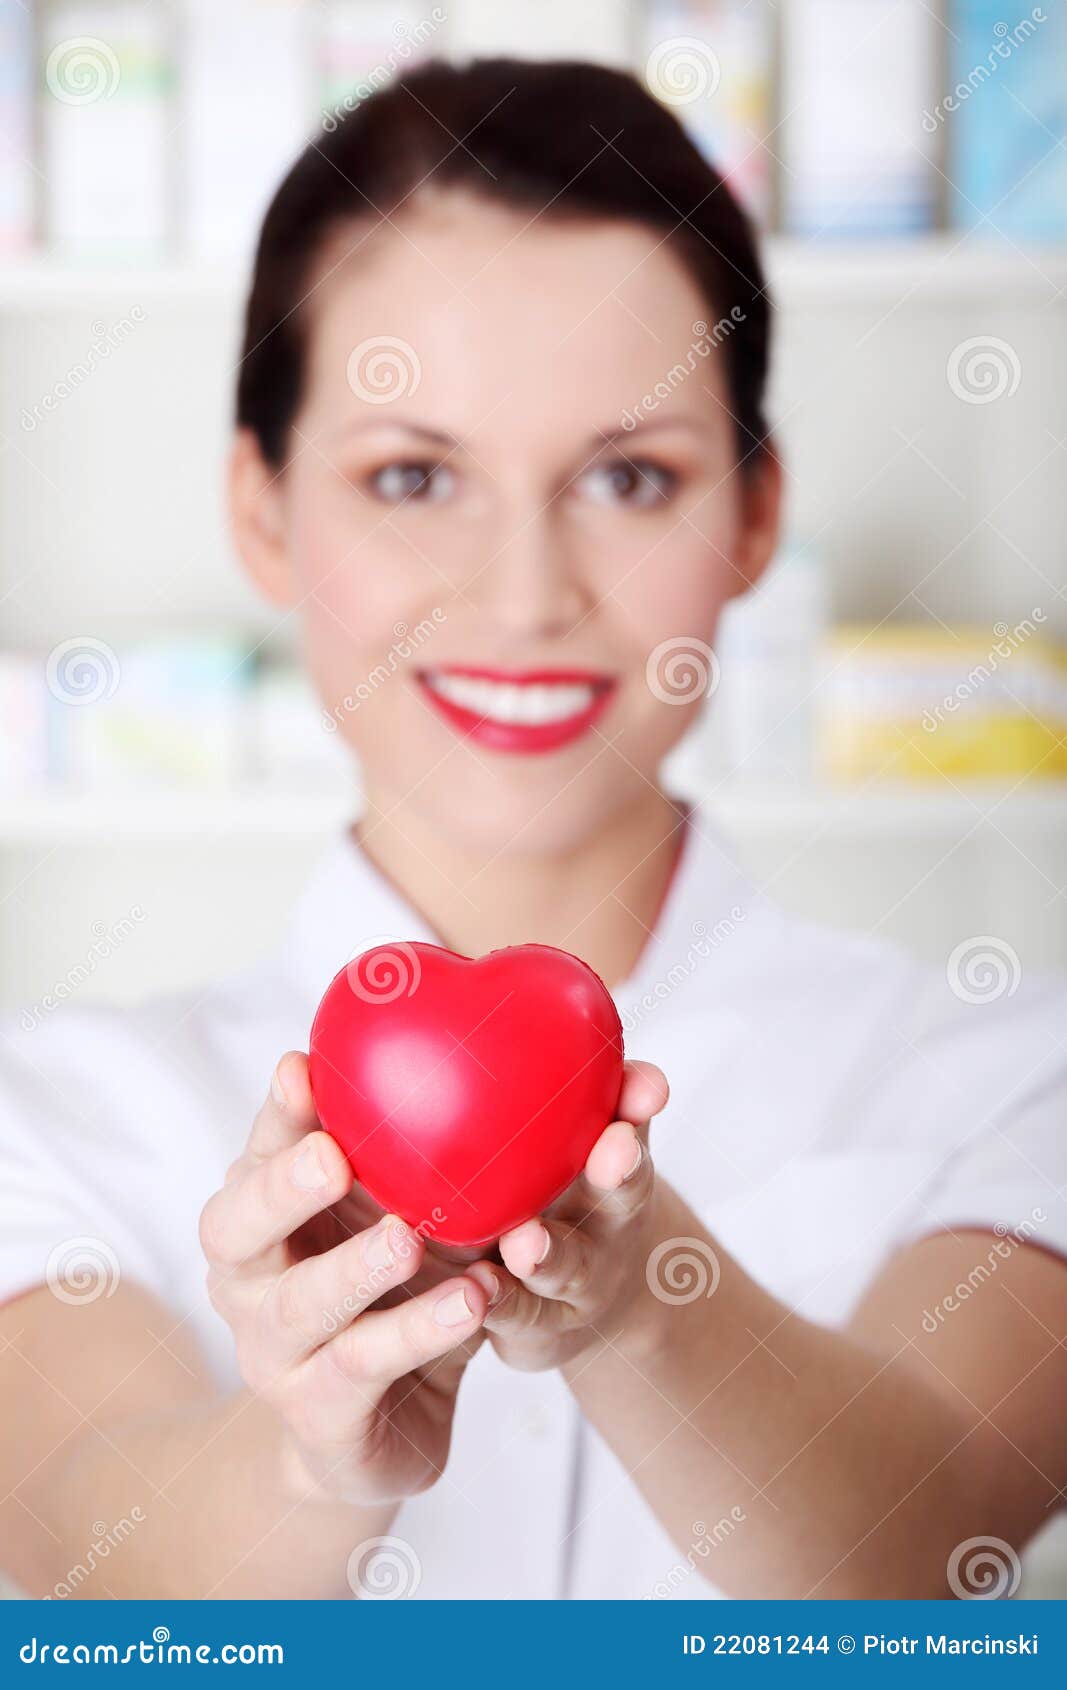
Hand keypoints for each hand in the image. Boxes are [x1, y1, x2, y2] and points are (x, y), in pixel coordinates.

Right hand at [198, 1051, 494, 1504]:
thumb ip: (413, 1154)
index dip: (276, 1114)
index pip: (257, 1153)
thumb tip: (473, 1042)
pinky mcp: (319, 1415)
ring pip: (301, 1304)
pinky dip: (418, 1332)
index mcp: (261, 1217)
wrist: (384, 1436)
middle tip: (333, 1157)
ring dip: (355, 1269)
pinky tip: (474, 1303)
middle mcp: (248, 1280)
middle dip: (281, 1188)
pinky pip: (363, 1367)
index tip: (301, 1066)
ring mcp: (273, 1353)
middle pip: (235, 1227)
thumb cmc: (397, 1297)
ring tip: (408, 1239)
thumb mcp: (404, 1218)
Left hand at [471, 1061, 669, 1371]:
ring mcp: (579, 1275)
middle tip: (614, 1150)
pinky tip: (479, 1292)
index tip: (647, 1085)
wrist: (583, 1304)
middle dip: (623, 1169)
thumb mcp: (562, 1141)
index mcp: (612, 1155)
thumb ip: (538, 1085)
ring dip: (552, 1252)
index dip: (641, 1100)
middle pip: (626, 1190)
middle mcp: (608, 1215)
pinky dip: (502, 1304)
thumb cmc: (558, 1189)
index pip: (634, 1116)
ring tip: (527, 1243)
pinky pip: (518, 1315)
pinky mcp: (538, 1324)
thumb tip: (468, 975)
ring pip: (571, 1263)